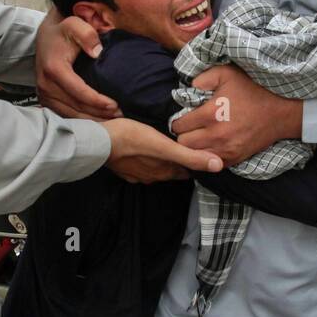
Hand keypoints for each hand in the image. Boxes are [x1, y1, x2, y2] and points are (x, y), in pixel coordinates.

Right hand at [35, 9, 118, 120]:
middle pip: (76, 107)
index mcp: (54, 69)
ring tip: (112, 119)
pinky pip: (64, 114)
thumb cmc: (63, 30)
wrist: (46, 36)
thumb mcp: (74, 24)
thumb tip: (97, 52)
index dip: (98, 101)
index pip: (79, 92)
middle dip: (99, 113)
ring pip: (70, 114)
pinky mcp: (45, 99)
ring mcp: (43, 94)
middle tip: (120, 115)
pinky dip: (82, 119)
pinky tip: (97, 119)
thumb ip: (87, 34)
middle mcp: (45, 85)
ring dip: (92, 119)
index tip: (116, 105)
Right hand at [103, 117, 222, 183]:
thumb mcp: (165, 146)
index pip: (187, 171)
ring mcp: (136, 174)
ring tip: (166, 149)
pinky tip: (142, 153)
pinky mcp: (122, 169)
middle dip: (180, 163)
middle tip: (186, 149)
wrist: (98, 142)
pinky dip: (144, 161)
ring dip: (162, 162)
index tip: (200, 155)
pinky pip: (139, 167)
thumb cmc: (131, 139)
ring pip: (156, 169)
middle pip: (172, 171)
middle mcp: (152, 176)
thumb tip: (218, 165)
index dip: (194, 164)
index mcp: (165, 171)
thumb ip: (191, 156)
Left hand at [171, 65, 301, 165]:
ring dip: (194, 148)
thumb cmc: (253, 90)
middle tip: (190, 128)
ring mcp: (226, 150)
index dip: (179, 120)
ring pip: (194, 157)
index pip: (179, 126)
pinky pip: (210, 163)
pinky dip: (207, 156)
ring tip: (199, 137)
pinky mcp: (234, 159)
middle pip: (183, 144)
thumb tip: (188, 87)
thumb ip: (203, 77)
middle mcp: (216, 135)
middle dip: (183, 135)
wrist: (280, 112)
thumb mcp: (227, 73)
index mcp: (211, 114)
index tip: (185, 117)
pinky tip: (212, 145)